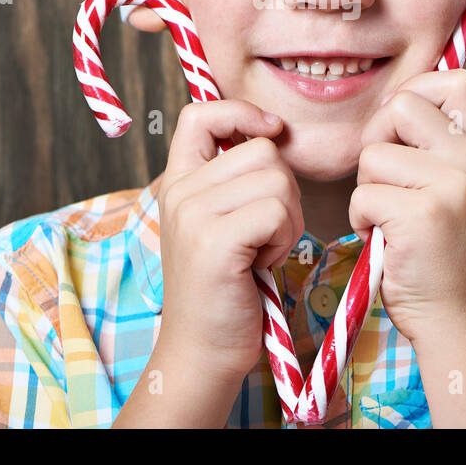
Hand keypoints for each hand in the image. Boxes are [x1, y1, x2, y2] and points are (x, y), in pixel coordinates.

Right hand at [153, 100, 303, 383]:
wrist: (202, 352)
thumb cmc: (227, 289)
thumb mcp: (221, 222)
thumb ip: (236, 181)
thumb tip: (274, 134)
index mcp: (178, 181)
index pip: (200, 113)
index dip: (241, 112)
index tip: (269, 131)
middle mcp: (179, 191)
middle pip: (262, 151)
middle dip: (284, 190)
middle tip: (266, 234)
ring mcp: (192, 214)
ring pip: (276, 179)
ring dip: (288, 218)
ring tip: (264, 250)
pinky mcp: (213, 240)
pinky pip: (276, 210)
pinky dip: (284, 238)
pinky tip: (264, 264)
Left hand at [348, 69, 465, 347]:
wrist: (457, 319)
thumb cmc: (441, 253)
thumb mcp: (454, 187)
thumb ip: (434, 145)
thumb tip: (394, 102)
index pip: (454, 79)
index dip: (418, 92)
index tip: (405, 133)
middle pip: (400, 105)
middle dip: (378, 141)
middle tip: (390, 183)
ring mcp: (451, 185)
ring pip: (372, 155)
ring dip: (367, 191)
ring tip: (393, 221)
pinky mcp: (422, 214)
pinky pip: (362, 194)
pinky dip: (362, 220)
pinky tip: (387, 241)